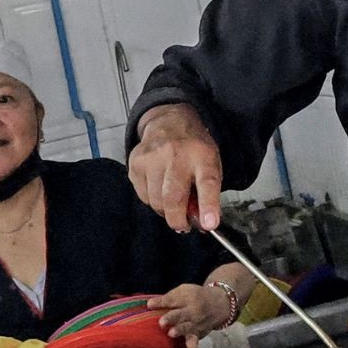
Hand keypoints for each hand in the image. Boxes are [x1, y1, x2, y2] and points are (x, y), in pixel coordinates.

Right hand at [128, 103, 222, 232]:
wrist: (170, 121)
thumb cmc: (194, 149)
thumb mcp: (210, 165)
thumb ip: (207, 194)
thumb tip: (201, 223)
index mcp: (202, 156)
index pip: (207, 182)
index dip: (208, 205)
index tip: (209, 224)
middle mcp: (177, 154)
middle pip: (173, 197)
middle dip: (178, 220)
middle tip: (183, 226)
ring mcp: (154, 157)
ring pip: (155, 201)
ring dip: (164, 210)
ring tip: (172, 202)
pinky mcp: (136, 161)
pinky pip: (143, 195)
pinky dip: (151, 200)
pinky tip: (159, 187)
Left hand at [148, 283, 231, 341]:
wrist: (219, 304)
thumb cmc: (195, 297)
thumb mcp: (184, 291)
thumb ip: (168, 298)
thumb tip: (149, 305)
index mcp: (187, 297)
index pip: (172, 299)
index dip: (161, 302)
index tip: (149, 305)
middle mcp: (192, 311)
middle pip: (180, 314)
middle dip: (171, 318)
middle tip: (162, 322)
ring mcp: (196, 323)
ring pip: (187, 327)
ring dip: (180, 331)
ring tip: (171, 333)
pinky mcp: (198, 334)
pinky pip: (195, 341)